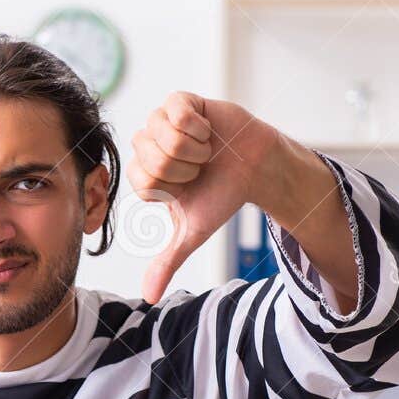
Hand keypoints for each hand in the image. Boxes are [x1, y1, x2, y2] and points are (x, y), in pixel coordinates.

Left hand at [128, 92, 280, 304]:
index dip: (172, 187)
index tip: (189, 186)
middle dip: (184, 168)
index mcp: (144, 173)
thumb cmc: (222, 196)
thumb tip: (150, 297)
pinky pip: (176, 113)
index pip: (142, 180)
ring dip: (193, 149)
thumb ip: (168, 261)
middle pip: (152, 158)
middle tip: (200, 167)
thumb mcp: (192, 232)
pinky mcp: (179, 101)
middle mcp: (147, 145)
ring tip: (205, 151)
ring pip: (163, 136)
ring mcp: (161, 120)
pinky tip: (207, 131)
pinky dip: (198, 127)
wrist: (256, 169)